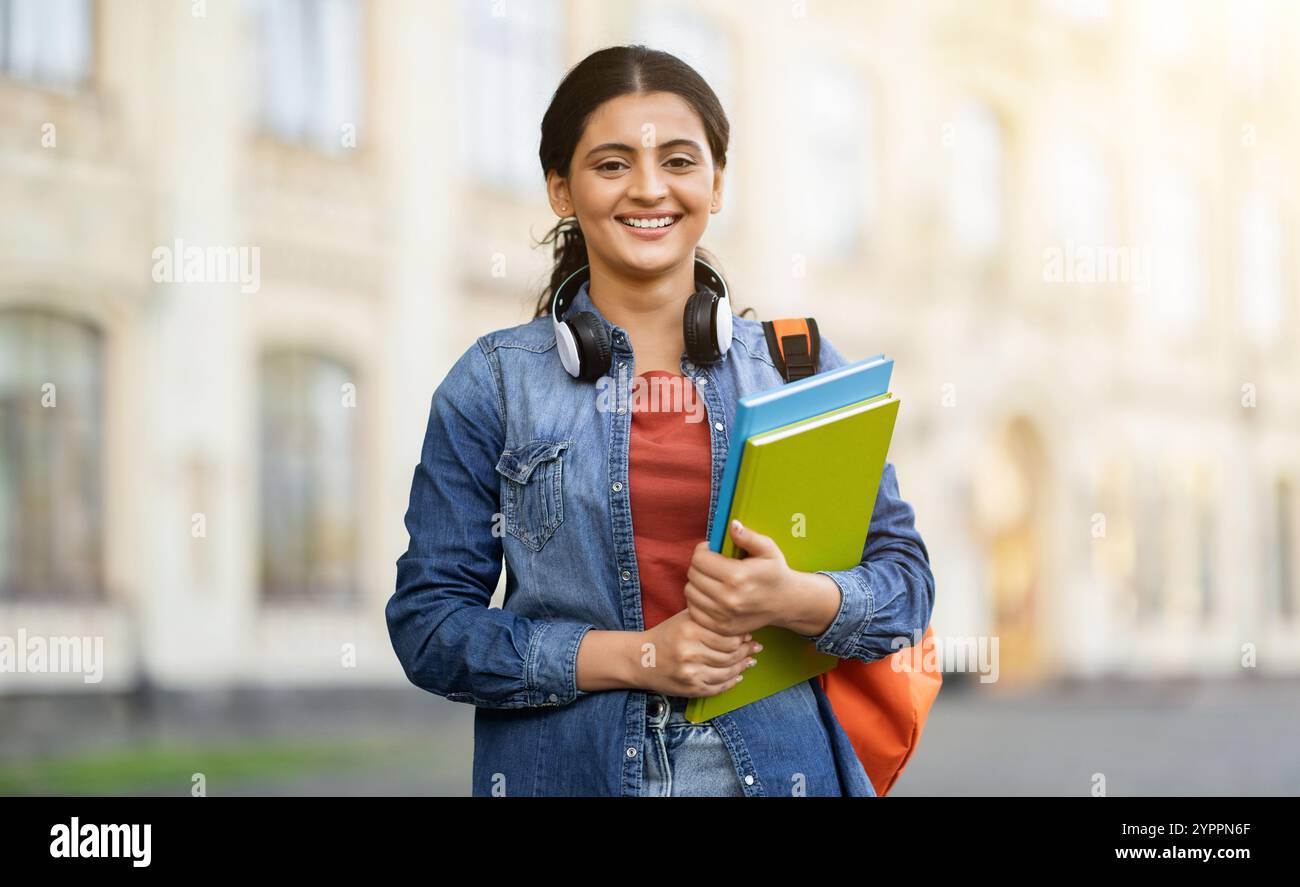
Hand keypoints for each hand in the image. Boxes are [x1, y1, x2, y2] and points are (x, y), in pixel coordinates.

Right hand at [634, 610, 761, 697]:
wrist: (641, 659)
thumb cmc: (666, 635)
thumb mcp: (684, 618)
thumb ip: (709, 617)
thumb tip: (740, 622)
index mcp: (689, 630)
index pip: (728, 636)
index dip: (743, 637)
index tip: (749, 635)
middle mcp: (690, 652)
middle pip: (731, 655)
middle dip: (747, 652)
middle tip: (755, 648)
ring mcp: (690, 673)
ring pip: (728, 672)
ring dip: (743, 667)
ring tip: (750, 661)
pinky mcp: (690, 689)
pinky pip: (718, 688)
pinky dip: (732, 682)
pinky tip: (738, 675)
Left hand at [685, 519, 797, 636]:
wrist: (785, 603)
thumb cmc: (774, 572)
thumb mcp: (768, 549)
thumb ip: (748, 536)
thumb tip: (732, 525)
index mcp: (738, 576)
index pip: (699, 559)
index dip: (703, 550)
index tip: (711, 550)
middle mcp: (728, 598)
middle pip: (693, 575)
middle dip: (699, 565)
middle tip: (711, 564)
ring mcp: (724, 616)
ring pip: (690, 592)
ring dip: (697, 583)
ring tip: (711, 579)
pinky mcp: (721, 628)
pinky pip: (693, 610)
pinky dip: (698, 601)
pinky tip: (710, 594)